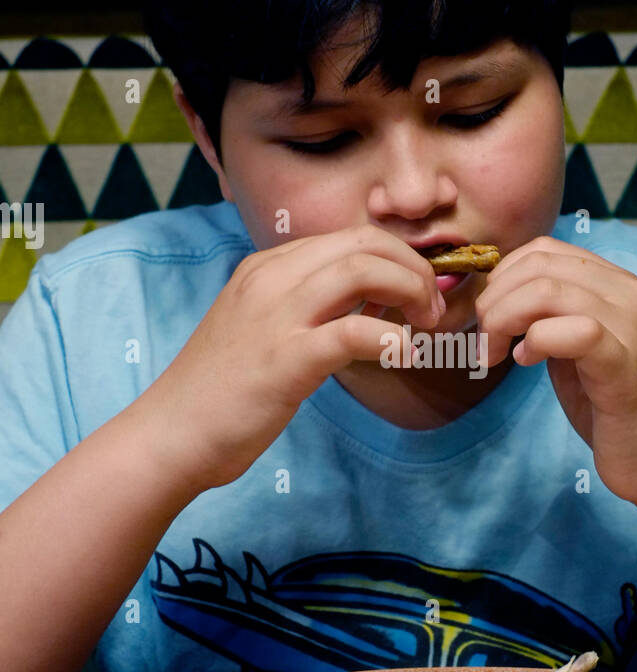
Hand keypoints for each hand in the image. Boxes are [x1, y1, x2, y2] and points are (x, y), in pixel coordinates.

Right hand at [134, 225, 442, 490]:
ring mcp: (276, 316)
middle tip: (432, 309)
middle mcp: (270, 279)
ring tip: (425, 326)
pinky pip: (356, 330)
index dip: (396, 258)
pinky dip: (393, 340)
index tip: (416, 294)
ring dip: (411, 292)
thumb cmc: (218, 393)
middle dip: (412, 268)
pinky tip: (405, 358)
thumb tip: (369, 303)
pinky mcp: (286, 359)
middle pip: (364, 242)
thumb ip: (306, 308)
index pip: (348, 237)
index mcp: (265, 269)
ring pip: (364, 269)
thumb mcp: (261, 329)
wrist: (169, 435)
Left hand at [474, 235, 636, 507]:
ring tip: (496, 355)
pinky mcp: (625, 362)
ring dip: (504, 320)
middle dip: (494, 301)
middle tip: (485, 343)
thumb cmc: (613, 406)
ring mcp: (630, 325)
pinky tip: (527, 363)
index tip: (488, 318)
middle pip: (538, 265)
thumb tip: (498, 299)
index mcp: (616, 284)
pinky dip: (537, 341)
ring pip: (547, 290)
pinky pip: (573, 330)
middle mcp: (628, 293)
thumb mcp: (575, 347)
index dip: (502, 279)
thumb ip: (549, 316)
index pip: (544, 250)